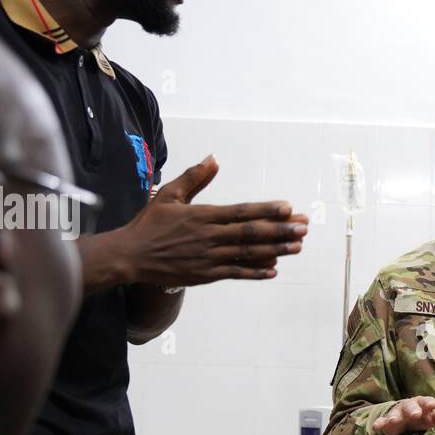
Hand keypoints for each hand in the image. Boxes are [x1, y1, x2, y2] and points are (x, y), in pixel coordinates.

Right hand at [116, 155, 308, 285]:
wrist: (130, 256)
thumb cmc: (150, 224)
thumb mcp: (169, 194)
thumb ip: (194, 178)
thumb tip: (213, 159)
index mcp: (203, 215)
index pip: (241, 211)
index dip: (266, 210)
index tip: (288, 208)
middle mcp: (209, 237)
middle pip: (251, 233)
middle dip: (280, 230)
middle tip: (304, 227)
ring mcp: (208, 257)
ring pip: (248, 253)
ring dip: (275, 250)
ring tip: (298, 246)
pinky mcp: (205, 275)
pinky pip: (235, 273)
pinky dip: (255, 272)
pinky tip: (274, 269)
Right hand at [373, 396, 434, 434]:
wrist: (403, 416)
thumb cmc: (422, 415)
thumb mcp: (433, 417)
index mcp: (422, 404)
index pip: (426, 402)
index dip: (429, 403)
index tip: (433, 405)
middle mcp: (409, 406)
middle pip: (410, 406)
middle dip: (413, 410)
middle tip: (416, 414)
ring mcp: (397, 413)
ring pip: (395, 413)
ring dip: (394, 416)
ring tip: (393, 421)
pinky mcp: (387, 421)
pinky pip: (382, 422)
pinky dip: (379, 424)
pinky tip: (376, 427)